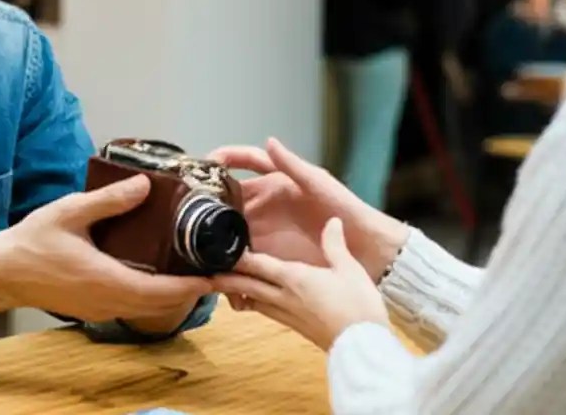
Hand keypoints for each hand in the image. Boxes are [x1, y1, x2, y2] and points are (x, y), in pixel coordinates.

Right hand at [1, 175, 210, 322]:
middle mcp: (110, 301)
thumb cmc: (31, 244)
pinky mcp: (94, 307)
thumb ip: (109, 200)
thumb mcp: (71, 212)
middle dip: (191, 289)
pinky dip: (153, 293)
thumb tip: (145, 184)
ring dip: (173, 293)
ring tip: (195, 269)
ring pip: (148, 307)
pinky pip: (133, 304)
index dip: (194, 285)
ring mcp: (102, 308)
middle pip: (162, 303)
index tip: (219, 274)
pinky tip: (159, 272)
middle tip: (216, 268)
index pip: (163, 291)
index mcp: (108, 280)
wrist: (0, 273)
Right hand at [208, 138, 409, 287]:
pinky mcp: (270, 256)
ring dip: (212, 234)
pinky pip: (243, 259)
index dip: (224, 159)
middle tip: (187, 203)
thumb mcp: (319, 184)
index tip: (205, 161)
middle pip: (228, 200)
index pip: (244, 164)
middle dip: (207, 200)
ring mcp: (266, 231)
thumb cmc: (346, 210)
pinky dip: (227, 263)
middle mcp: (266, 206)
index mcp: (277, 183)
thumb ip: (292, 165)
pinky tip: (214, 267)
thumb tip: (269, 140)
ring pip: (230, 230)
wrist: (365, 249)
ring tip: (192, 237)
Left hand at [213, 218, 388, 350]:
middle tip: (202, 268)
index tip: (216, 248)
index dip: (235, 256)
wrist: (363, 345)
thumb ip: (335, 244)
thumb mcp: (350, 269)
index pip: (256, 264)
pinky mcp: (293, 325)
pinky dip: (252, 301)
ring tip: (220, 281)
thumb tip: (331, 220)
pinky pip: (264, 310)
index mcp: (294, 278)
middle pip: (245, 285)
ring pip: (251, 300)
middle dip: (223, 277)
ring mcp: (286, 313)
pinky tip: (250, 298)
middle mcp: (283, 296)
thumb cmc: (358, 305)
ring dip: (234, 290)